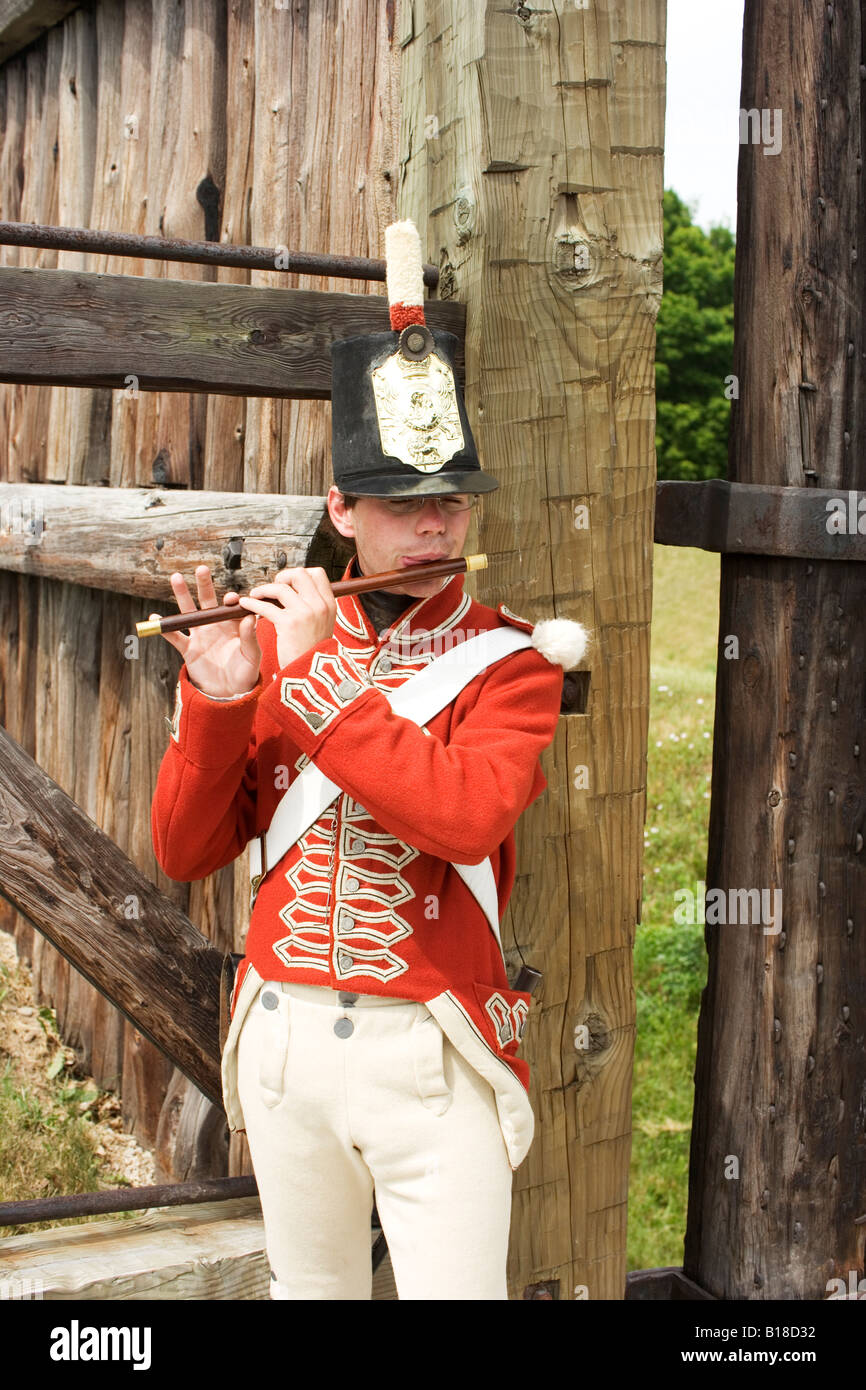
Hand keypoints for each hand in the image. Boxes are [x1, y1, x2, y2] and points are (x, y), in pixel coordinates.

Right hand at [151, 566, 261, 698]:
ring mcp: (200, 636)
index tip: (230, 598)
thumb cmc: (245, 674)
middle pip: (208, 601)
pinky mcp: (188, 649)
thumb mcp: (251, 657)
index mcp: (233, 626)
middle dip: (204, 585)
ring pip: (189, 612)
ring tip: (176, 578)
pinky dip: (164, 628)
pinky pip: (174, 636)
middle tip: (202, 568)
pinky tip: (155, 617)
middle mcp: (216, 626)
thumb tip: (250, 618)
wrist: (229, 694)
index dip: (230, 600)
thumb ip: (250, 638)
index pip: (231, 607)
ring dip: (182, 596)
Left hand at [237, 566, 335, 668]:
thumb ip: (314, 607)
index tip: (288, 585)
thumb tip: (298, 591)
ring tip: (255, 596)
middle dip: (282, 577)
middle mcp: (320, 605)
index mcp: (329, 605)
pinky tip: (246, 605)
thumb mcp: (322, 626)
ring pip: (281, 587)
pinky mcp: (289, 623)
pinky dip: (252, 603)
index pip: (317, 573)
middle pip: (299, 574)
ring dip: (264, 589)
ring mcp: (306, 613)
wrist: (311, 674)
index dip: (299, 575)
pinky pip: (266, 606)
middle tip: (272, 589)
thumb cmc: (312, 652)